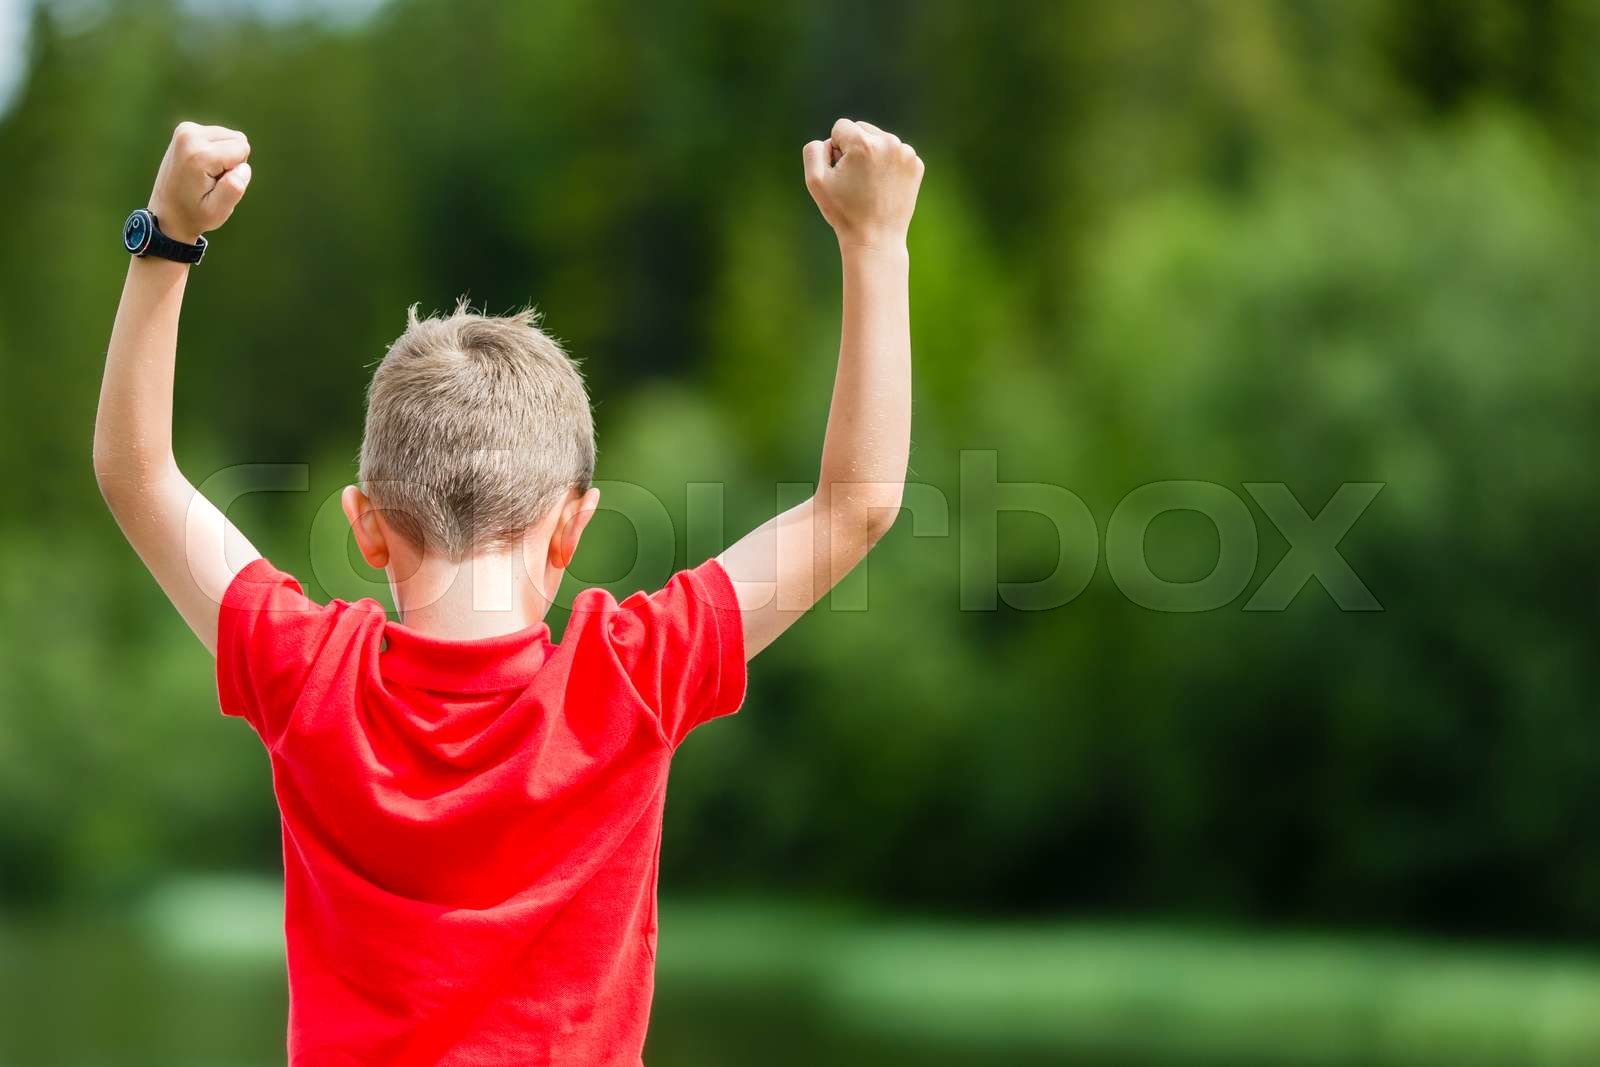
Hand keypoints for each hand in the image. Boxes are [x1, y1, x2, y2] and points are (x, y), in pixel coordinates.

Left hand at [147, 122, 252, 243]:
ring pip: (229, 137)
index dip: (237, 170)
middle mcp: (190, 135)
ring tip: (205, 175)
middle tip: (212, 180)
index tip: (218, 183)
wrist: (166, 213)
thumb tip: (243, 166)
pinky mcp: (184, 130)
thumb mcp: (217, 211)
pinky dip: (216, 151)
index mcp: (199, 154)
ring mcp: (185, 130)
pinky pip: (218, 136)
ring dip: (224, 156)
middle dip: (232, 161)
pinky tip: (201, 167)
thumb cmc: (194, 214)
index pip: (243, 149)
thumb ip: (234, 188)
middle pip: (237, 139)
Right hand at [803, 119, 923, 250]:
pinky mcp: (916, 164)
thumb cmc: (843, 211)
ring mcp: (906, 153)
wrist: (876, 239)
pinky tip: (884, 186)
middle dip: (854, 148)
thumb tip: (831, 141)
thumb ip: (813, 150)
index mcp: (863, 143)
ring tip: (870, 184)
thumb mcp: (815, 181)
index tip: (842, 173)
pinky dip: (888, 165)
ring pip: (879, 140)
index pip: (841, 127)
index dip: (835, 150)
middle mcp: (888, 142)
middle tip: (855, 180)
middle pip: (862, 129)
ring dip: (872, 155)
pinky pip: (895, 153)